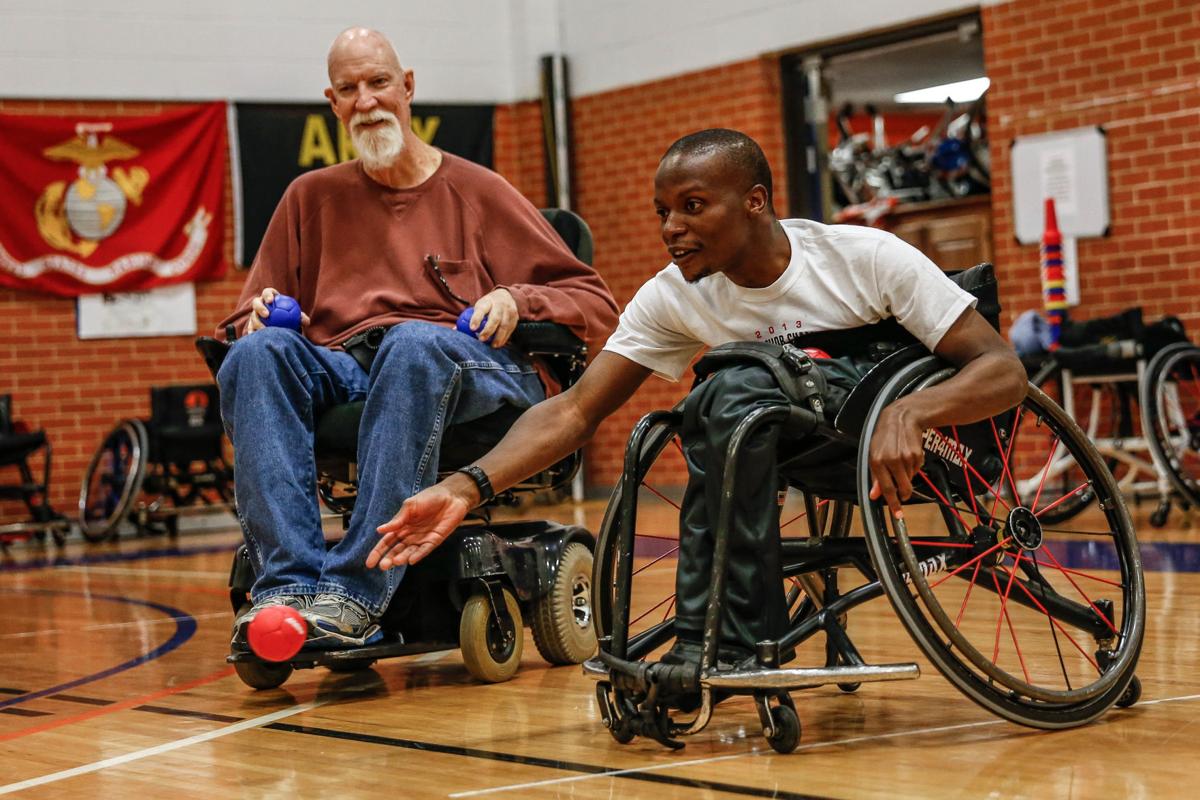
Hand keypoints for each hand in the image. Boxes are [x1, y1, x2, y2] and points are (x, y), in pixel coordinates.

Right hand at [244, 287, 310, 335]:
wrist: (282, 327)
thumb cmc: (291, 318)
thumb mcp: (296, 317)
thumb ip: (300, 318)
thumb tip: (306, 322)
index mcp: (269, 298)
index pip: (267, 293)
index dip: (267, 295)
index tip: (271, 300)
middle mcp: (259, 305)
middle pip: (256, 303)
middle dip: (260, 307)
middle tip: (267, 315)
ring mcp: (254, 315)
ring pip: (253, 317)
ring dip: (257, 323)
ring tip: (264, 330)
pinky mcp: (251, 325)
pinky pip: (251, 329)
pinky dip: (254, 334)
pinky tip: (259, 339)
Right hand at [368, 481, 472, 568]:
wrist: (451, 496)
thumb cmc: (430, 498)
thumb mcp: (410, 505)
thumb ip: (397, 519)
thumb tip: (379, 530)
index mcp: (401, 526)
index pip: (386, 541)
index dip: (378, 552)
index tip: (369, 563)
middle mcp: (410, 535)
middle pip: (396, 550)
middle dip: (388, 558)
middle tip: (383, 566)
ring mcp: (421, 539)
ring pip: (409, 552)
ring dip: (401, 558)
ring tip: (395, 562)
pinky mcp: (434, 541)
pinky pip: (424, 550)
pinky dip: (418, 555)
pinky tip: (411, 560)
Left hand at [469, 288, 518, 346]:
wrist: (506, 296)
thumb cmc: (488, 305)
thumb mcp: (480, 306)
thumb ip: (470, 317)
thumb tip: (455, 330)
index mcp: (487, 301)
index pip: (481, 309)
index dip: (477, 318)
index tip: (472, 329)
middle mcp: (499, 305)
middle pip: (495, 318)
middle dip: (488, 330)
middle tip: (481, 339)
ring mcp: (509, 311)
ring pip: (505, 325)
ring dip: (498, 336)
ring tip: (492, 345)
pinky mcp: (515, 317)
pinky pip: (510, 329)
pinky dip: (505, 338)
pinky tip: (499, 344)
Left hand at [867, 402, 925, 519]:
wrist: (902, 417)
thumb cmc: (884, 435)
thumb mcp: (873, 454)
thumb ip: (875, 477)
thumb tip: (874, 494)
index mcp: (877, 461)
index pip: (886, 488)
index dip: (893, 503)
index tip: (898, 514)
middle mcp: (891, 460)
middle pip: (902, 488)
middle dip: (904, 493)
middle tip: (904, 493)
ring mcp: (905, 458)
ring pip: (910, 479)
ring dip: (907, 476)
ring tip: (901, 462)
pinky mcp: (917, 455)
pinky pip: (916, 469)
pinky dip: (913, 467)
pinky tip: (908, 455)